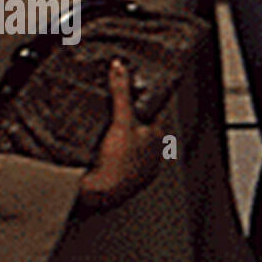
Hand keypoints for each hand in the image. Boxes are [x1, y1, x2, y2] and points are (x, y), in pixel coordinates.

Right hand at [77, 59, 166, 208]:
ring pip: (135, 146)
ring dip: (123, 137)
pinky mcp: (130, 179)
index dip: (141, 102)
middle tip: (113, 109)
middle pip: (143, 129)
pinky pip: (125, 160)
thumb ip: (121, 93)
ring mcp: (144, 168)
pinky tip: (105, 149)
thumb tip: (119, 68)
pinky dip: (117, 153)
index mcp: (158, 137)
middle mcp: (156, 154)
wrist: (103, 193)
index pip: (154, 113)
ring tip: (107, 128)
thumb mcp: (120, 121)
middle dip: (130, 118)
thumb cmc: (118, 159)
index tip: (130, 93)